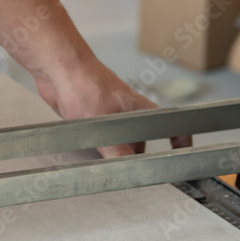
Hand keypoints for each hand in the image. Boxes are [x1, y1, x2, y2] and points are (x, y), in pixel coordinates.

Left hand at [33, 56, 192, 158]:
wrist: (57, 69)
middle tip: (124, 170)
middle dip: (131, 157)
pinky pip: (97, 140)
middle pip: (138, 145)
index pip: (171, 127)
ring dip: (107, 153)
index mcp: (142, 111)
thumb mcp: (103, 124)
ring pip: (116, 143)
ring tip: (97, 157)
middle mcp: (129, 115)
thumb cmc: (85, 86)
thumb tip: (129, 171)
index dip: (180, 142)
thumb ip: (117, 150)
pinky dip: (92, 147)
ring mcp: (109, 116)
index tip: (182, 158)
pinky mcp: (90, 119)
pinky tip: (82, 150)